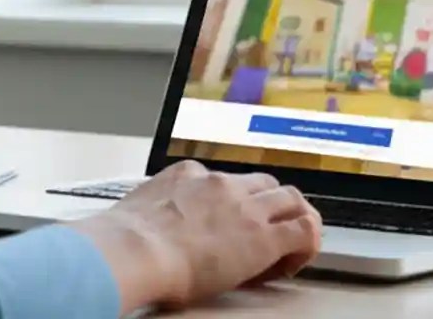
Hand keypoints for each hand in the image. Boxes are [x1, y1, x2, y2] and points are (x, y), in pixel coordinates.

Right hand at [72, 160, 321, 312]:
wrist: (134, 250)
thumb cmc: (124, 242)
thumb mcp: (135, 212)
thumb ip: (151, 212)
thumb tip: (142, 229)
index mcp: (187, 175)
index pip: (224, 181)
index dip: (233, 203)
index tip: (230, 223)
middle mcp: (220, 184)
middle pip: (263, 183)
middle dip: (270, 203)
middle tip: (270, 227)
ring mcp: (245, 207)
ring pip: (290, 198)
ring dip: (295, 216)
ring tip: (293, 241)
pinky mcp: (263, 236)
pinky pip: (304, 230)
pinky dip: (308, 241)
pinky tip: (299, 256)